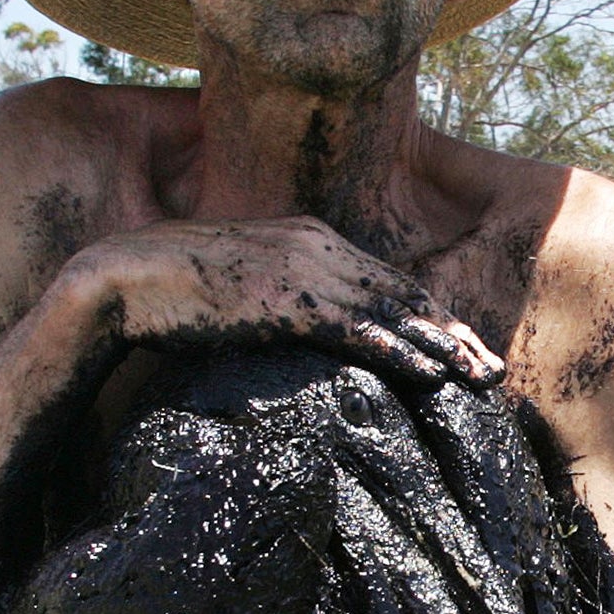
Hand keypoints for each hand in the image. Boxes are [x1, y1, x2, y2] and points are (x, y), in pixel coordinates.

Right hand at [69, 216, 503, 385]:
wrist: (122, 280)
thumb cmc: (171, 290)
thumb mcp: (239, 284)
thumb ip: (279, 296)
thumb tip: (300, 329)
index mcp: (308, 235)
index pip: (386, 277)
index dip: (429, 313)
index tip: (460, 344)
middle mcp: (317, 244)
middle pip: (404, 290)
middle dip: (453, 331)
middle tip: (491, 367)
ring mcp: (305, 270)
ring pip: (395, 310)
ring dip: (444, 346)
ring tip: (480, 377)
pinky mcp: (288, 302)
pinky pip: (361, 330)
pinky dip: (403, 352)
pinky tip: (433, 376)